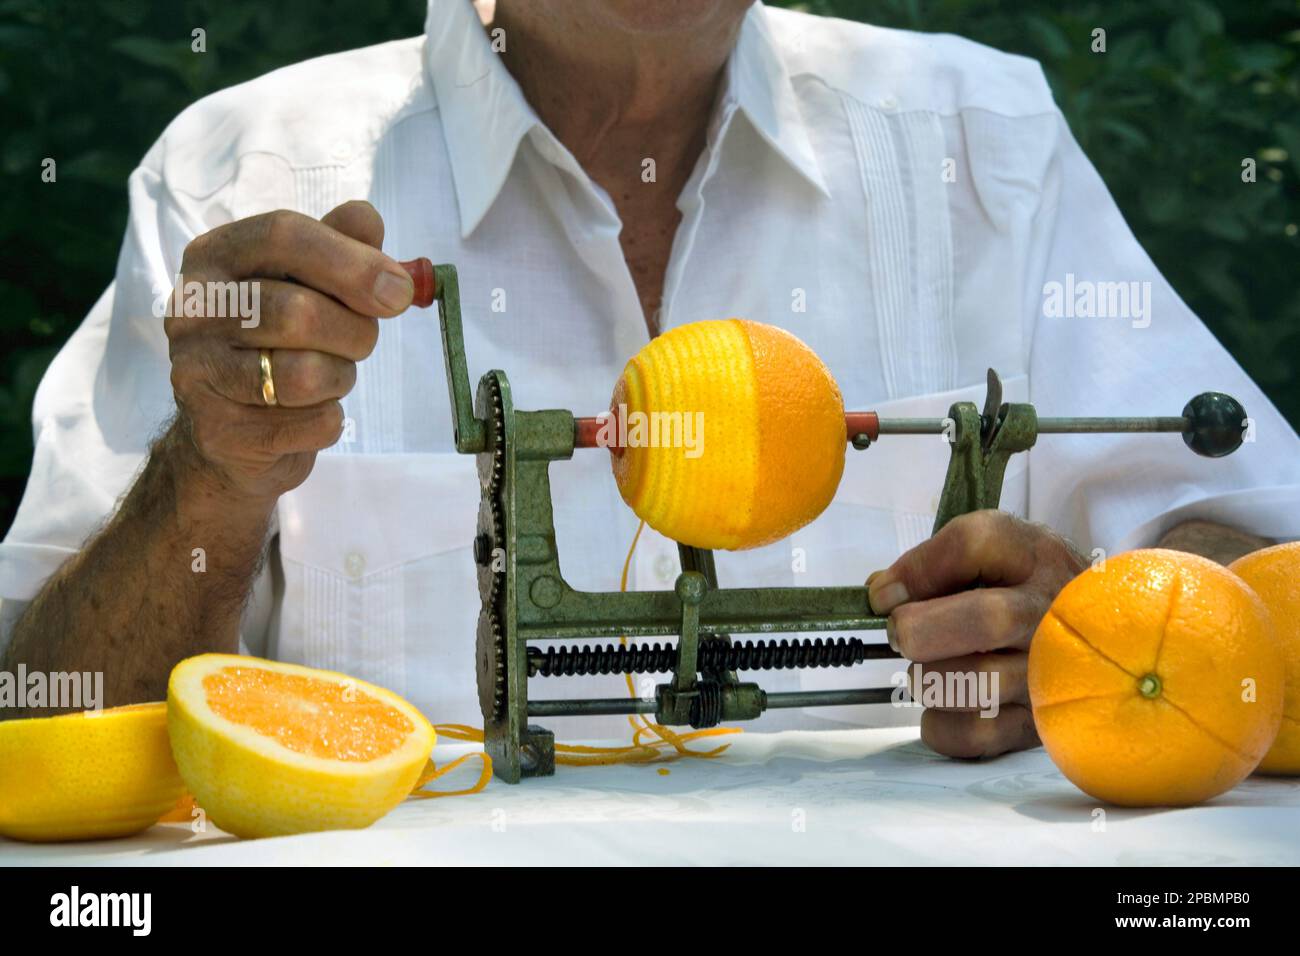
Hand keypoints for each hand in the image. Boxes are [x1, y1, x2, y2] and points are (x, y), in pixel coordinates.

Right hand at [164, 200, 414, 506]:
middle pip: (297, 311)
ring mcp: (196, 371)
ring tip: (329, 375)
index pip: (283, 235)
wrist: (231, 434)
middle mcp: (192, 308)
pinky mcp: (220, 429)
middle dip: (354, 332)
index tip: (400, 290)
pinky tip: (306, 412)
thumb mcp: (309, 283)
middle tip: (361, 342)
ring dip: (341, 377)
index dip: (351, 261)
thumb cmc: (278, 343)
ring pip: (305, 374)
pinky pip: (312, 423)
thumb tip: (367, 218)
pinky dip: (329, 419)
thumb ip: (340, 244)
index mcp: (215, 256)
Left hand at [867, 510, 1087, 757]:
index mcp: (1033, 556)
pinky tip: (944, 706)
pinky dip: (942, 725)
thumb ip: (932, 563)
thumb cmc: (1021, 586)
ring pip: (980, 683)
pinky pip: (979, 735)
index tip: (884, 594)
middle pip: (989, 620)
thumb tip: (882, 595)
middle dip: (920, 629)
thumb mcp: (989, 552)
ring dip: (930, 678)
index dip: (916, 571)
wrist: (1097, 631)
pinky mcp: (1041, 725)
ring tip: (928, 670)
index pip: (975, 545)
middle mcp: (1051, 613)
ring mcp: (1054, 674)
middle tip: (900, 634)